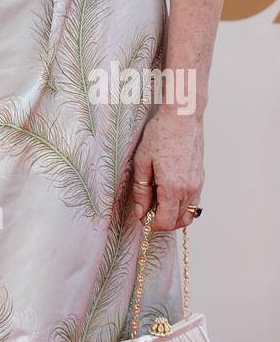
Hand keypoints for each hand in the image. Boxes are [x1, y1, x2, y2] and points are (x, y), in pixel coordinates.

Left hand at [131, 109, 203, 231]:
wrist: (182, 117)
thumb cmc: (160, 134)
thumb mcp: (142, 162)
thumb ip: (141, 190)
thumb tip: (140, 211)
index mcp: (173, 187)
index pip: (165, 221)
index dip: (151, 225)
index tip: (141, 217)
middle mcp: (189, 189)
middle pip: (178, 221)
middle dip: (161, 222)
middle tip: (147, 210)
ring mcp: (198, 184)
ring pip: (188, 214)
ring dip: (173, 215)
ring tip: (157, 202)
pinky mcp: (200, 177)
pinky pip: (193, 202)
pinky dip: (181, 205)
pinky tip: (168, 192)